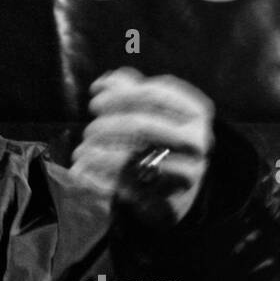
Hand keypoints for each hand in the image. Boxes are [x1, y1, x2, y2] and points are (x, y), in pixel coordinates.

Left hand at [70, 67, 213, 228]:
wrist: (174, 190)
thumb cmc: (158, 140)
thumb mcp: (148, 109)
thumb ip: (126, 88)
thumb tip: (101, 83)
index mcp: (196, 111)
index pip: (155, 94)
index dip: (119, 96)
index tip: (94, 104)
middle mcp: (197, 139)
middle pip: (143, 125)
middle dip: (107, 126)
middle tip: (89, 131)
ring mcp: (188, 170)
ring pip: (136, 156)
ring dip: (100, 154)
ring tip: (82, 151)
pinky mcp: (172, 196)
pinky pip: (130, 183)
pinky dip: (104, 176)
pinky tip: (88, 171)